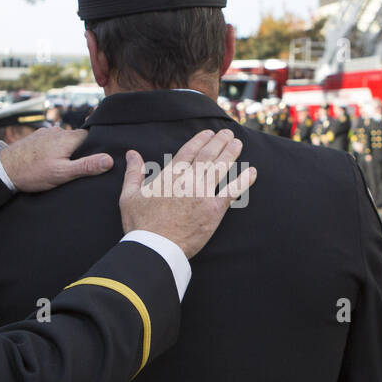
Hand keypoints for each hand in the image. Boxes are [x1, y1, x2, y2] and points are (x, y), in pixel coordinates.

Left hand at [0, 127, 113, 192]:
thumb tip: (109, 160)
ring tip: (63, 166)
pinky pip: (52, 142)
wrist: (4, 169)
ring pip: (65, 140)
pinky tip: (50, 162)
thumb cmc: (33, 173)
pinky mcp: (37, 138)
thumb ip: (86, 166)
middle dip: (80, 151)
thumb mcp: (63, 174)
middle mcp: (58, 131)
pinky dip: (55, 150)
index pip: (91, 137)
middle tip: (78, 167)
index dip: (95, 148)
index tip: (96, 160)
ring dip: (67, 150)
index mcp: (68, 138)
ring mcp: (46, 133)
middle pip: (78, 138)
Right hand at [119, 129, 255, 259]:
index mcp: (169, 176)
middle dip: (219, 141)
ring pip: (221, 167)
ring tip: (238, 143)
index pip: (189, 151)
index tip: (209, 133)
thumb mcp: (129, 196)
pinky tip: (252, 172)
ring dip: (231, 153)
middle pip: (208, 155)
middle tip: (228, 133)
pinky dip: (244, 180)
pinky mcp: (214, 210)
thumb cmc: (140, 225)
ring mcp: (203, 194)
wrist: (155, 248)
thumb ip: (134, 173)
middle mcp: (188, 180)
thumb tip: (132, 154)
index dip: (200, 140)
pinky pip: (233, 191)